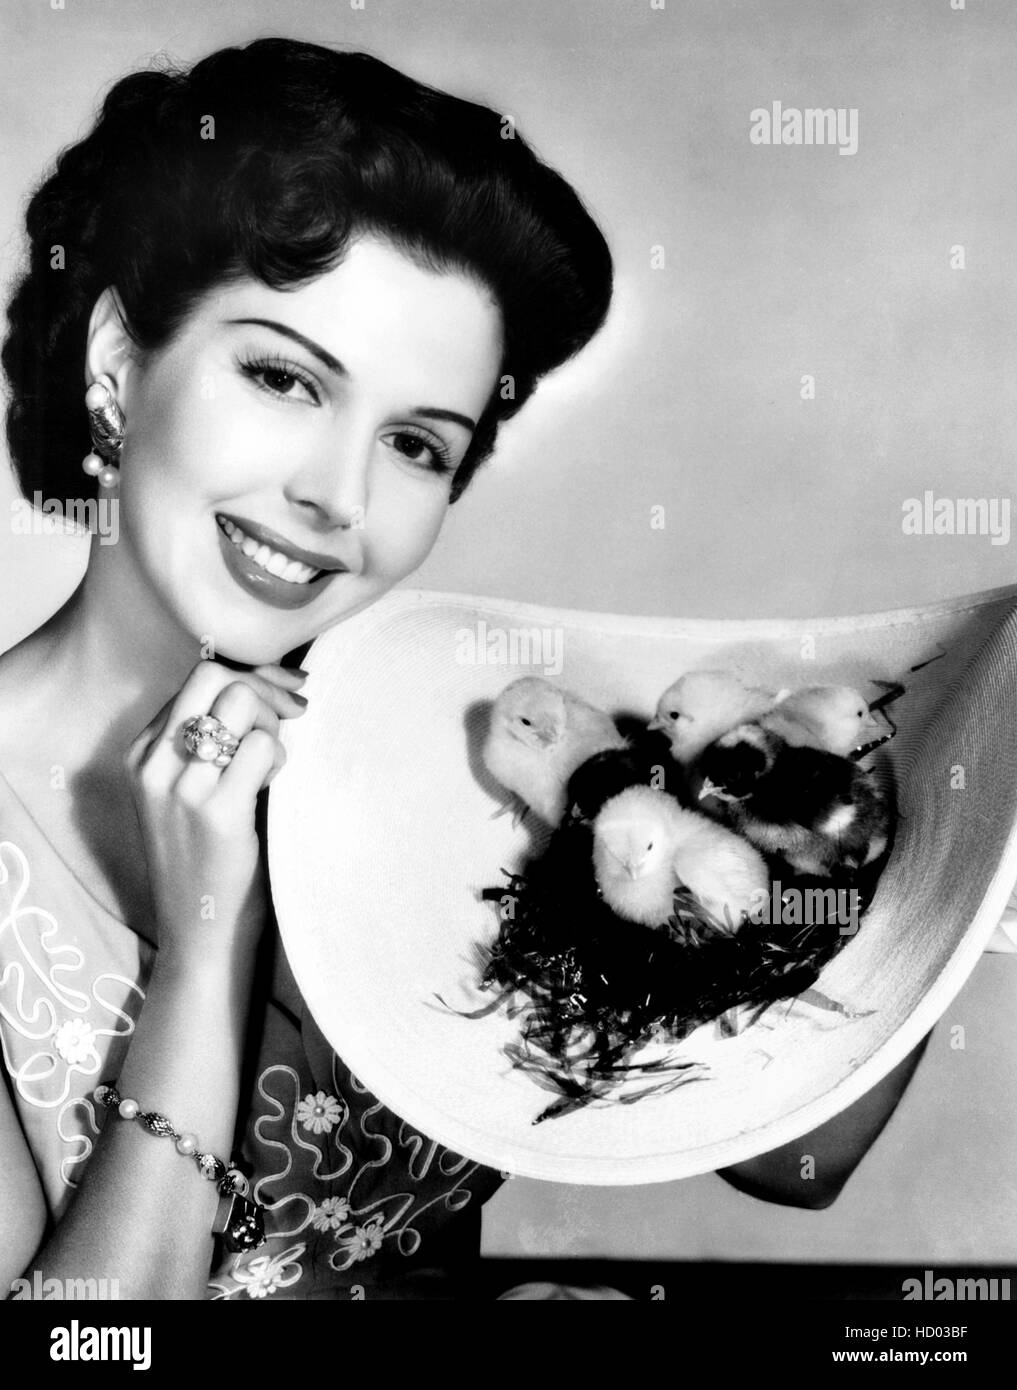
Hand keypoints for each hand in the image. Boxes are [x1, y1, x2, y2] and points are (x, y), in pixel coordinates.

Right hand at [124, 661, 307, 968]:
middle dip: (265, 687)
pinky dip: (281, 758)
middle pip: (214, 674)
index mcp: (141, 753)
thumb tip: (269, 686)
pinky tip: (273, 789)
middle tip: (295, 717)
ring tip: (274, 767)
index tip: (290, 692)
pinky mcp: (215, 812)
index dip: (253, 676)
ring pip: (241, 702)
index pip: (199, 677)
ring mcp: (180, 787)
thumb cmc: (209, 859)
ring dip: (273, 725)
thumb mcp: (190, 791)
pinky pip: (263, 748)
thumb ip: (212, 741)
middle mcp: (152, 763)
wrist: (200, 934)